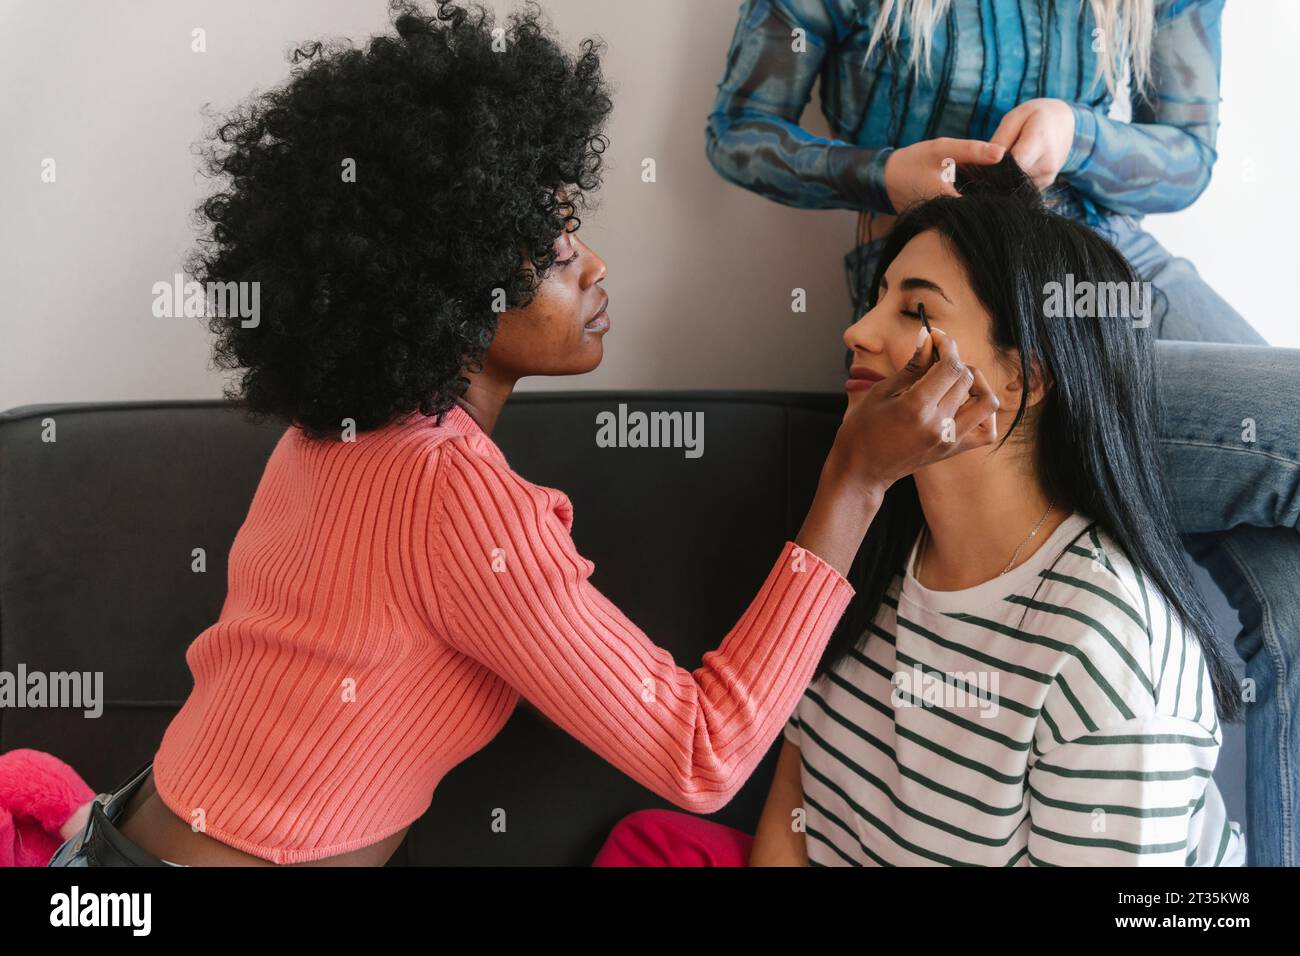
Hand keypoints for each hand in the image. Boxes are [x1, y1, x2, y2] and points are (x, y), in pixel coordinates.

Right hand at [827, 327, 999, 494]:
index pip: (950, 367)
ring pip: (987, 402)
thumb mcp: (882, 392)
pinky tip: (967, 404)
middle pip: (966, 379)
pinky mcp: (952, 450)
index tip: (936, 338)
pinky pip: (986, 432)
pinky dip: (985, 414)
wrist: (861, 469)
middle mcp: (938, 425)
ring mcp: (949, 440)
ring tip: (956, 380)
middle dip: (955, 360)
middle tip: (937, 357)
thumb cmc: (862, 429)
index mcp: (916, 408)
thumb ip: (912, 367)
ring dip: (977, 384)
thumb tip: (928, 340)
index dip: (947, 346)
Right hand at [883, 137, 1005, 212]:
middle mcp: (949, 221)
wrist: (882, 180)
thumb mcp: (941, 150)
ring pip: (973, 212)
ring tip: (994, 180)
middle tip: (1006, 175)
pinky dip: (971, 200)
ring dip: (984, 197)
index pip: (990, 203)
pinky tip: (976, 186)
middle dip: (995, 194)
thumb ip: (972, 150)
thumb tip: (1002, 152)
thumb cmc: (912, 163)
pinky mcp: (942, 223)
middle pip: (983, 210)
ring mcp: (944, 225)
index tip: (1011, 175)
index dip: (1002, 188)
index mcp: (953, 206)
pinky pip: (962, 213)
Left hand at [989, 98, 1075, 188]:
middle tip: (995, 155)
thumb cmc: (1034, 117)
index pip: (1013, 162)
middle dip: (998, 169)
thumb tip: (985, 164)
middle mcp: (1048, 163)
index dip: (995, 163)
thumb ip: (999, 141)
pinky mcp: (1045, 185)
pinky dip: (1014, 178)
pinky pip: (1021, 186)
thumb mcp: (1014, 118)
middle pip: (1011, 175)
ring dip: (1006, 175)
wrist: (1063, 123)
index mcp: (1040, 140)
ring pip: (1014, 183)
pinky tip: (1015, 164)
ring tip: (1009, 157)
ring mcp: (1047, 177)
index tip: (986, 158)